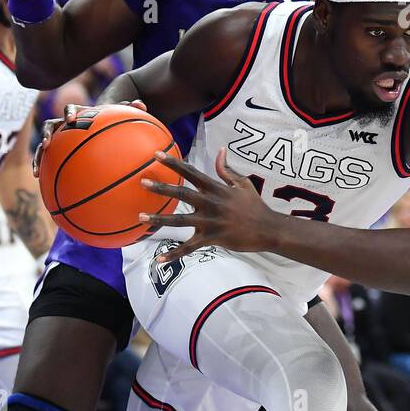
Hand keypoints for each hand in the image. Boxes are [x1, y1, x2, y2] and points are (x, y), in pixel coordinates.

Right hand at [32, 100, 146, 176]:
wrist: (95, 126)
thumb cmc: (106, 120)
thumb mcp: (116, 115)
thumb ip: (126, 109)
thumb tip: (141, 104)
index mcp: (78, 114)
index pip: (71, 109)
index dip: (70, 112)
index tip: (71, 119)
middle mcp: (63, 125)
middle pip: (50, 125)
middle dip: (46, 133)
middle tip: (47, 142)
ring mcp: (57, 138)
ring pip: (43, 144)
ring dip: (38, 154)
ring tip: (37, 167)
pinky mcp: (54, 150)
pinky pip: (45, 158)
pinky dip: (39, 166)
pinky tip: (37, 178)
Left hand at [140, 148, 278, 259]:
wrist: (268, 229)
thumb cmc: (255, 205)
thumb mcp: (243, 183)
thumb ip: (226, 169)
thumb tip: (220, 151)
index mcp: (216, 188)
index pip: (191, 172)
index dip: (174, 163)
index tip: (157, 155)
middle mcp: (210, 203)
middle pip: (181, 193)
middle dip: (161, 188)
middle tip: (142, 182)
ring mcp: (210, 222)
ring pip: (179, 221)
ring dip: (159, 219)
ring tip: (140, 217)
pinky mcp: (212, 239)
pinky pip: (189, 248)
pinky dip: (175, 254)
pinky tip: (160, 259)